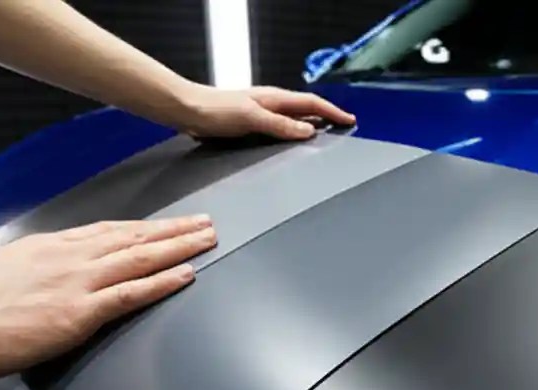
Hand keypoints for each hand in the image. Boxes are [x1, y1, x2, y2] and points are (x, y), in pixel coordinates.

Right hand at [0, 215, 216, 387]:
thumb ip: (17, 276)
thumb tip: (23, 285)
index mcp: (42, 248)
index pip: (103, 233)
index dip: (139, 228)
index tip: (163, 224)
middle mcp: (64, 258)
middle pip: (131, 237)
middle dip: (172, 230)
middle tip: (205, 222)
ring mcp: (73, 283)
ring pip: (140, 257)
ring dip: (179, 247)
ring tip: (208, 239)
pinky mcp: (77, 312)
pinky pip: (131, 293)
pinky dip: (163, 281)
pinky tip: (187, 274)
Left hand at [176, 83, 356, 139]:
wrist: (187, 110)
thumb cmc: (215, 110)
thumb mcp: (252, 117)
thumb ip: (281, 125)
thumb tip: (309, 130)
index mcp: (274, 98)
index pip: (312, 103)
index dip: (333, 112)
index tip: (350, 120)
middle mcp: (270, 104)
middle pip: (306, 109)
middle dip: (327, 117)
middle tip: (343, 127)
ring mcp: (261, 113)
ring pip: (294, 119)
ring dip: (311, 125)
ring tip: (325, 136)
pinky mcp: (251, 124)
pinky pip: (281, 128)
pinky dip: (293, 133)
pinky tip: (292, 143)